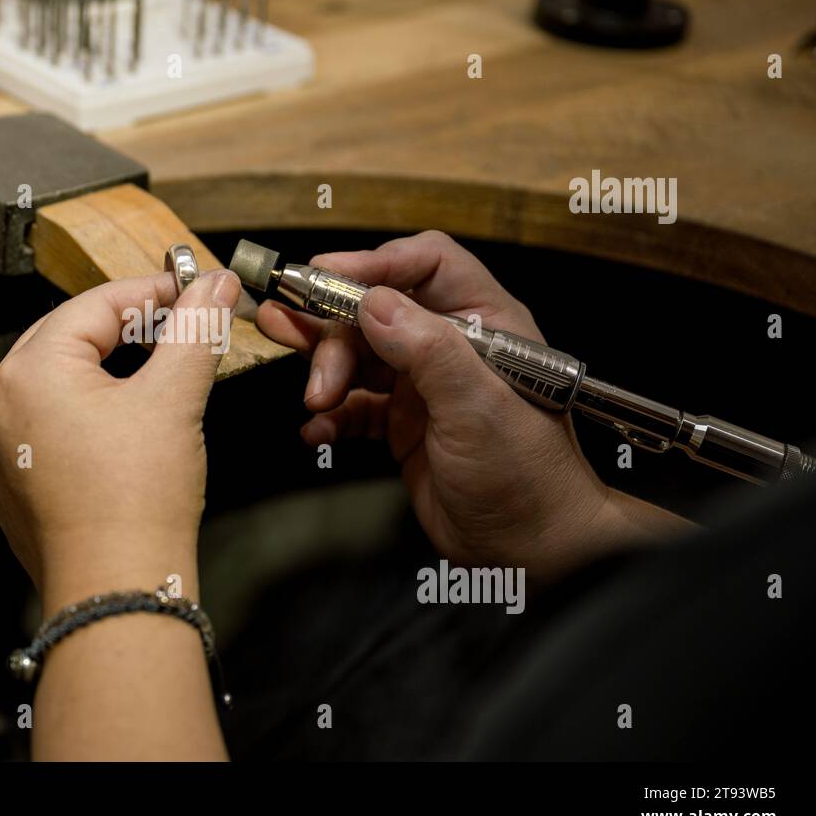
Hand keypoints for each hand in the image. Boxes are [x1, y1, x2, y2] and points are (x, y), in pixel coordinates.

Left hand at [0, 268, 241, 610]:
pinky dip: (90, 409)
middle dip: (131, 327)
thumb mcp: (174, 399)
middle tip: (184, 324)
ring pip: (60, 379)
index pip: (97, 305)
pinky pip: (50, 422)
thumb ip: (195, 330)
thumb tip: (215, 287)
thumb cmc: (135, 502)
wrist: (115, 589)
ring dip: (111, 367)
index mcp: (28, 371)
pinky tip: (130, 422)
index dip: (154, 293)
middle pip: (72, 336)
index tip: (197, 292)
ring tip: (163, 370)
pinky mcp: (12, 479)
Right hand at [256, 231, 686, 578]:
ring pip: (359, 356)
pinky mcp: (403, 427)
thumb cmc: (527, 479)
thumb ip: (428, 349)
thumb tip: (372, 301)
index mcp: (485, 323)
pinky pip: (354, 407)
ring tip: (311, 397)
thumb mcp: (477, 407)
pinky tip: (317, 432)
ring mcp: (424, 387)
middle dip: (331, 323)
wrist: (531, 553)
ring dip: (326, 371)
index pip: (428, 264)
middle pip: (377, 310)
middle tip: (284, 325)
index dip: (375, 263)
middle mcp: (452, 347)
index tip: (324, 275)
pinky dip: (330, 417)